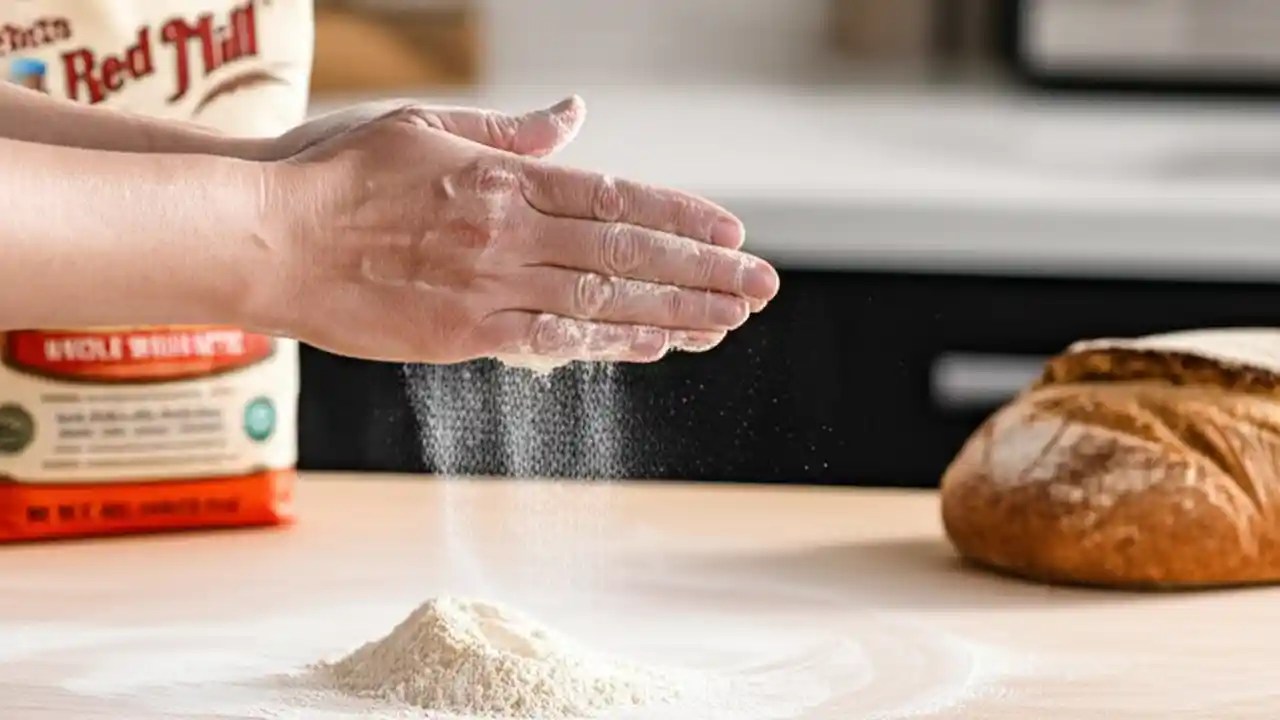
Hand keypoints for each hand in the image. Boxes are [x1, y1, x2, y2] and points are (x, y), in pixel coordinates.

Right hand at [250, 102, 778, 364]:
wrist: (266, 240)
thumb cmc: (338, 176)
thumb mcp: (425, 128)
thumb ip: (510, 130)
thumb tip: (575, 112)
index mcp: (502, 179)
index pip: (615, 198)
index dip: (680, 218)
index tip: (732, 232)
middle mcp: (507, 235)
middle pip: (625, 257)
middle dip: (702, 272)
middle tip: (761, 286)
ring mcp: (486, 290)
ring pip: (601, 306)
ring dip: (673, 315)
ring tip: (729, 321)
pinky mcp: (461, 336)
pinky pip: (550, 344)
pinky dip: (608, 347)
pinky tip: (656, 347)